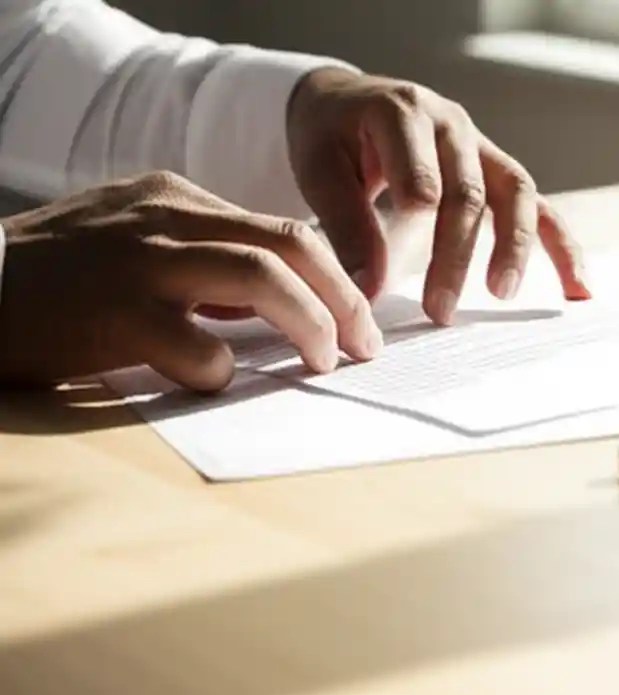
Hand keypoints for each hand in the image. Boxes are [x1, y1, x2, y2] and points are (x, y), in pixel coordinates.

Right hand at [0, 171, 381, 390]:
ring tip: (324, 364)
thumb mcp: (135, 239)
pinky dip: (221, 369)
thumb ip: (204, 258)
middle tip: (364, 346)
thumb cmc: (59, 276)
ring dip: (310, 326)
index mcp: (176, 198)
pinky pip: (200, 348)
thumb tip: (282, 301)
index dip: (336, 277)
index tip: (358, 318)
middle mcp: (166, 219)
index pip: (284, 228)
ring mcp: (141, 263)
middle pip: (290, 247)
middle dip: (344, 300)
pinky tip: (210, 378)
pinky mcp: (115, 315)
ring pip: (261, 280)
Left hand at [286, 68, 590, 325]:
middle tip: (438, 310)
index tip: (389, 282)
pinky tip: (577, 289)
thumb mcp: (319, 169)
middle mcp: (451, 124)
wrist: (348, 102)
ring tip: (503, 293)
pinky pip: (540, 207)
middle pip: (467, 192)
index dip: (412, 225)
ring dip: (514, 247)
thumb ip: (346, 225)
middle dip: (455, 256)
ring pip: (514, 194)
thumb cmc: (330, 136)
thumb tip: (370, 291)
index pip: (421, 172)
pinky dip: (562, 247)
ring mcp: (482, 146)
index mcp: (402, 112)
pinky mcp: (499, 171)